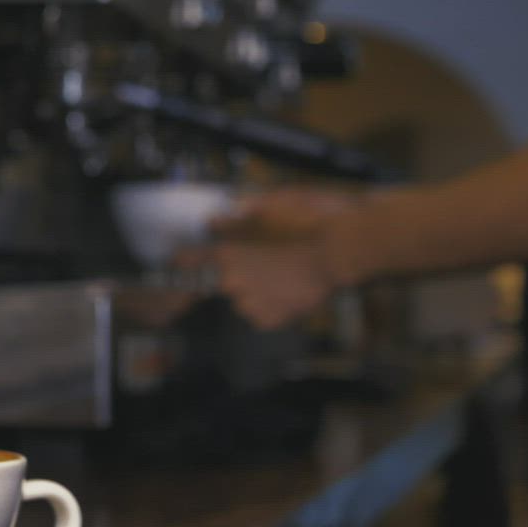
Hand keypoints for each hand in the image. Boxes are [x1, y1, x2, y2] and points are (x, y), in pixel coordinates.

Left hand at [178, 186, 358, 329]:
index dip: (185, 260)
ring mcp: (251, 305)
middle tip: (266, 259)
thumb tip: (215, 220)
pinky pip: (263, 314)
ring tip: (284, 273)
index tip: (184, 261)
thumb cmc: (308, 221)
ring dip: (256, 290)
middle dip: (237, 272)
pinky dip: (274, 305)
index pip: (186, 263)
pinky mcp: (271, 321)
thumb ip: (235, 217)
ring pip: (243, 299)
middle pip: (220, 281)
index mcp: (226, 253)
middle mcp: (232, 283)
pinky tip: (291, 289)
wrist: (343, 251)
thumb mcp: (268, 205)